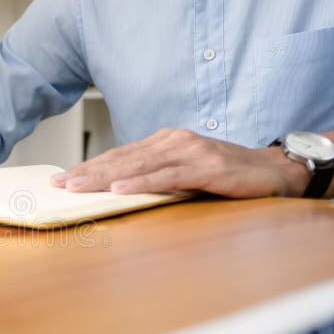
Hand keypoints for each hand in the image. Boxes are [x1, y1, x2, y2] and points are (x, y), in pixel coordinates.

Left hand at [50, 128, 310, 197]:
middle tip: (58, 183)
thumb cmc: (227, 175)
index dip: (88, 167)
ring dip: (103, 177)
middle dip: (86, 172)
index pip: (119, 156)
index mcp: (164, 142)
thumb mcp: (185, 174)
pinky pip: (166, 177)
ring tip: (77, 187)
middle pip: (121, 159)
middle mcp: (173, 141)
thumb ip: (156, 178)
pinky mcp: (206, 166)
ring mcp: (189, 151)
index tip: (61, 178)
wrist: (275, 171)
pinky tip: (118, 188)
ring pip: (137, 166)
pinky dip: (140, 183)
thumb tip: (119, 191)